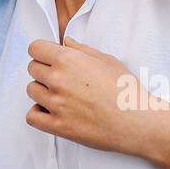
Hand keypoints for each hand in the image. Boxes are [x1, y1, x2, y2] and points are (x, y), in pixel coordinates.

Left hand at [24, 38, 163, 155]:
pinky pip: (32, 116)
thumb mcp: (107, 60)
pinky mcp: (58, 126)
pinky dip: (38, 113)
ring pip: (31, 91)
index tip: (49, 58)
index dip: (42, 52)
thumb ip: (81, 50)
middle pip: (32, 69)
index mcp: (68, 60)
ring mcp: (56, 104)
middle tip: (61, 78)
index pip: (35, 48)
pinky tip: (52, 111)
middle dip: (44, 70)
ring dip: (42, 91)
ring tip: (61, 95)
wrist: (138, 121)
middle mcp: (58, 80)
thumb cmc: (126, 90)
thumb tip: (66, 42)